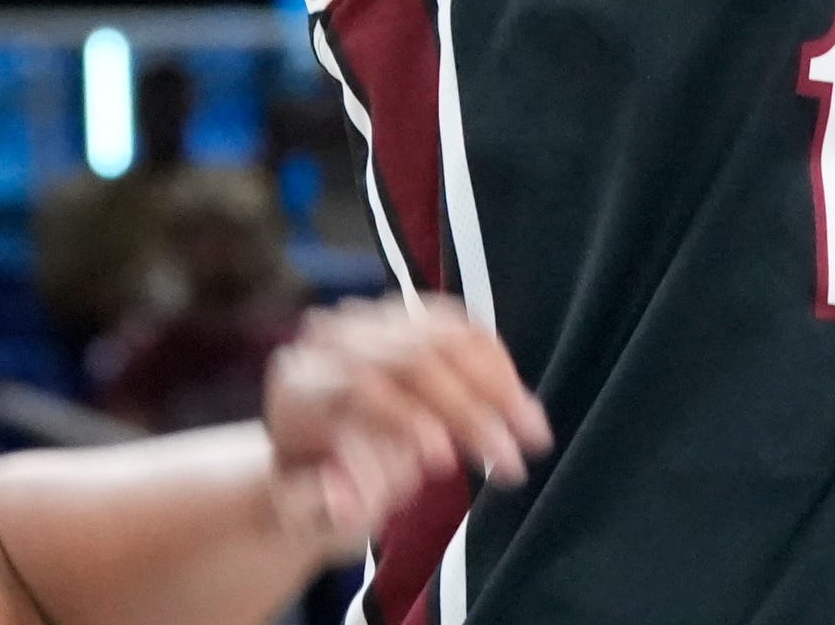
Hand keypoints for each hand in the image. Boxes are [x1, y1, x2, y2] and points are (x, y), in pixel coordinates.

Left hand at [260, 294, 550, 557]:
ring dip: (495, 381)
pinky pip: (454, 323)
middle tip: (512, 463)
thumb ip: (319, 510)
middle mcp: (333, 342)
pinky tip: (519, 398)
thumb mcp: (301, 516)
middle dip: (467, 407)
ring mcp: (370, 322)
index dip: (403, 417)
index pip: (356, 385)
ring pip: (439, 333)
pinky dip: (492, 359)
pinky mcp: (401, 318)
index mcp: (300, 387)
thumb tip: (347, 505)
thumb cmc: (304, 497)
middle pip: (408, 356)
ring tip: (534, 431)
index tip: (445, 461)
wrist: (301, 457)